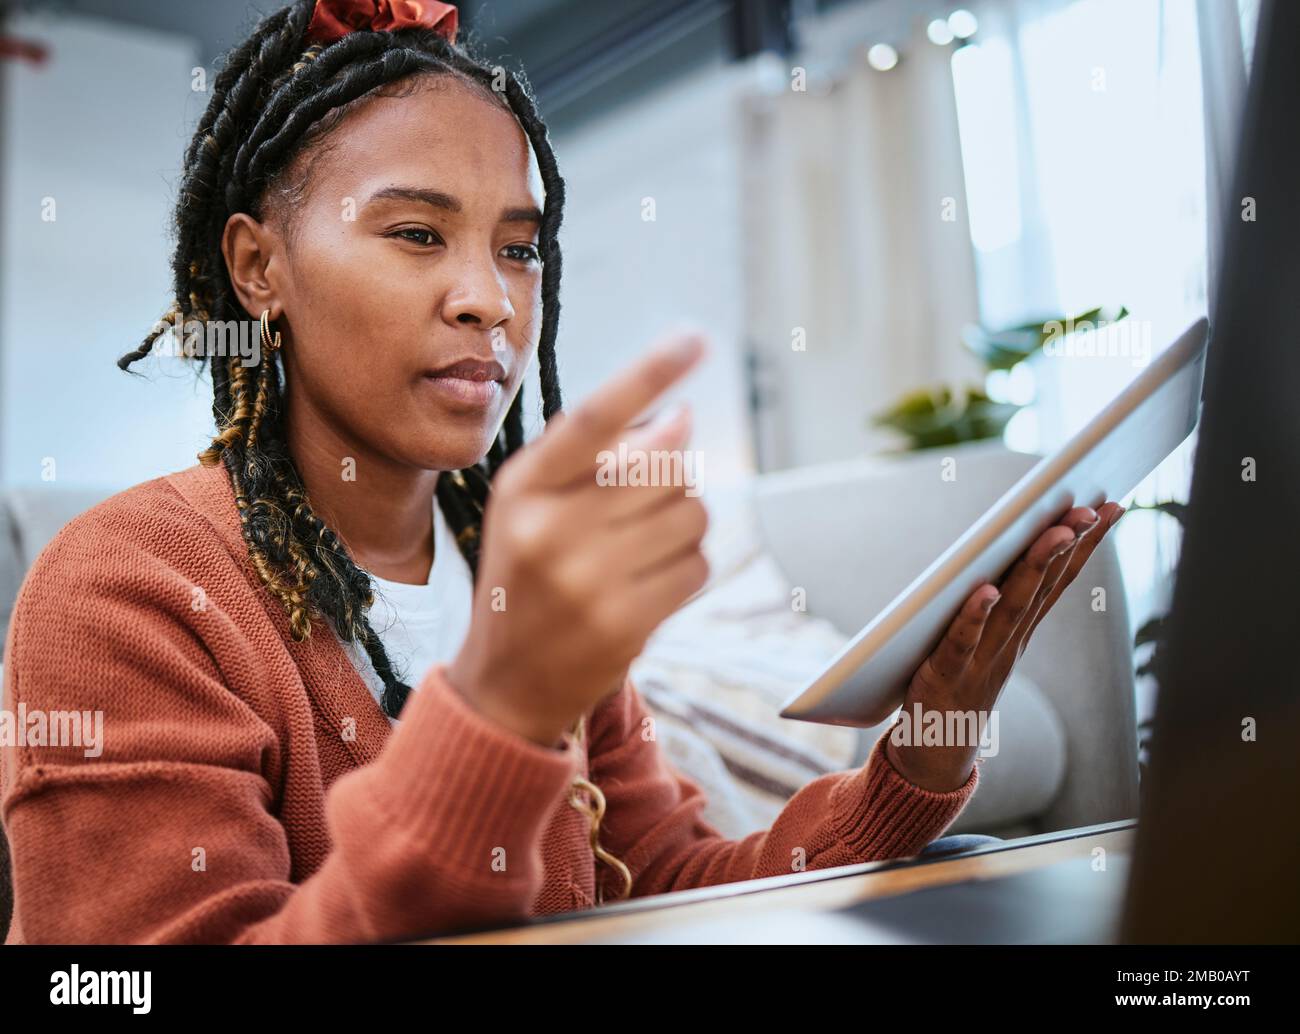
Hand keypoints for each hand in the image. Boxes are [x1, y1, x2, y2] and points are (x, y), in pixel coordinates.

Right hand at [446, 333, 709, 747]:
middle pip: (665, 465)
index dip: (649, 372)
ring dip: (685, 525)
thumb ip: (595, 456)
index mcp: (522, 486)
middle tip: (646, 506)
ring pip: (692, 514)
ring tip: (643, 550)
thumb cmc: (528, 576)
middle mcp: (548, 529)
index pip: (594, 417)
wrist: (506, 683)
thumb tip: (681, 418)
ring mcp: (586, 580)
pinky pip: (698, 566)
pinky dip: (688, 567)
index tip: (696, 338)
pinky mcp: (624, 624)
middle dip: (673, 477)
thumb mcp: (532, 505)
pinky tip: (651, 584)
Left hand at [885, 501, 1125, 790]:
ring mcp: (981, 659)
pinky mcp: (945, 675)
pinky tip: (985, 589)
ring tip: (1055, 532)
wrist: (935, 751)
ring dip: (1035, 568)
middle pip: (1043, 586)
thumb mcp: (990, 638)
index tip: (1110, 503)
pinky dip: (974, 616)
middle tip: (1091, 507)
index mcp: (1020, 629)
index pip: (1059, 579)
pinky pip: (961, 641)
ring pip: (1013, 607)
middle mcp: (1009, 641)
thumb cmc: (959, 683)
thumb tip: (1025, 551)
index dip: (1085, 542)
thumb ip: (1005, 599)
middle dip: (1069, 544)